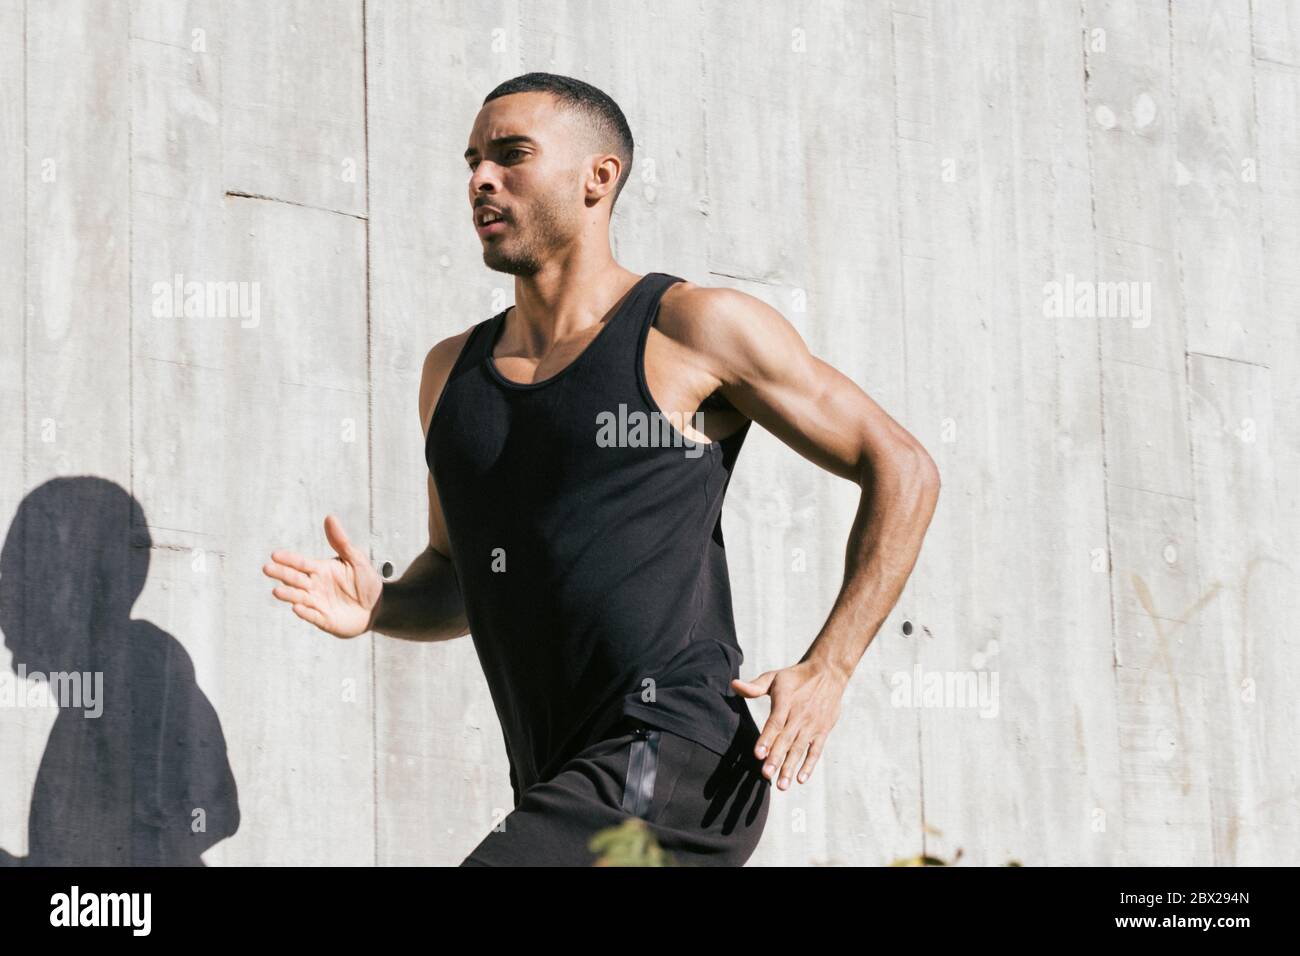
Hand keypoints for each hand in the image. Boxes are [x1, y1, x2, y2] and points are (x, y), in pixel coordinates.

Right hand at [263, 514, 382, 638]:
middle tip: (267, 568)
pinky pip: (312, 615)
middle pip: (295, 579)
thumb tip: (330, 517)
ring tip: (277, 591)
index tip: (275, 555)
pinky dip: (304, 612)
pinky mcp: (324, 619)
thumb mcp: (355, 559)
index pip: (301, 563)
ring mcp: (318, 603)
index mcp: (320, 569)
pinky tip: (296, 608)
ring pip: (299, 597)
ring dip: (288, 595)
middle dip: (281, 574)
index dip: (289, 559)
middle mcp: (315, 586)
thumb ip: (341, 541)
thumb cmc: (365, 581)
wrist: (377, 606)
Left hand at [731, 659, 847, 789]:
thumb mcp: (775, 677)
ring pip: (800, 749)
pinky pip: (816, 750)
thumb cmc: (796, 677)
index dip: (767, 738)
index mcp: (786, 702)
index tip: (758, 754)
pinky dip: (809, 765)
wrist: (828, 672)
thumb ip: (755, 686)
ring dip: (790, 767)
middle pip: (786, 740)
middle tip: (766, 775)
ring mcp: (812, 725)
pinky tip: (801, 779)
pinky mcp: (823, 731)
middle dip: (776, 758)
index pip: (775, 722)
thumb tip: (733, 685)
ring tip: (782, 785)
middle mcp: (799, 715)